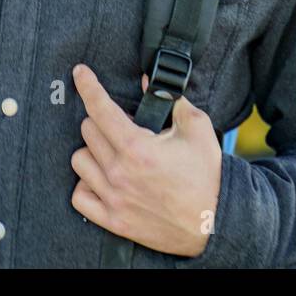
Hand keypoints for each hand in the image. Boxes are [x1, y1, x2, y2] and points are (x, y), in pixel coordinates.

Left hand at [69, 63, 221, 257]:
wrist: (215, 222)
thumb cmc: (208, 175)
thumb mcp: (197, 128)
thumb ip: (172, 100)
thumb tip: (148, 82)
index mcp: (138, 147)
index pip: (100, 108)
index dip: (88, 85)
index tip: (80, 73)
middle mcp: (120, 173)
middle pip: (88, 131)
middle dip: (102, 120)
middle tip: (123, 125)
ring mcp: (114, 199)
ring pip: (79, 160)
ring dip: (92, 151)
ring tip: (112, 152)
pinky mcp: (114, 221)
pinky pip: (79, 197)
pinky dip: (86, 184)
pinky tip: (102, 178)